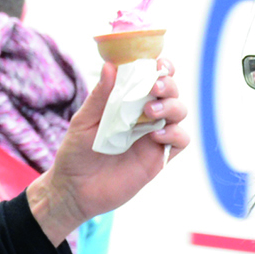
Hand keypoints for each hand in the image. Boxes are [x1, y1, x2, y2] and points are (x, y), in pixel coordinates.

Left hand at [27, 59, 189, 245]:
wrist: (74, 190)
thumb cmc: (76, 153)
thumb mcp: (83, 122)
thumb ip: (100, 96)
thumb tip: (110, 65)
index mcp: (126, 102)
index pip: (152, 78)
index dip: (161, 68)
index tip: (157, 63)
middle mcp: (144, 116)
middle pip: (171, 91)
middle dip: (168, 84)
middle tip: (154, 87)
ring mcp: (153, 136)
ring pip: (179, 112)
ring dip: (171, 106)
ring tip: (150, 111)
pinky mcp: (158, 157)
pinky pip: (180, 140)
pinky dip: (175, 133)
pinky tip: (155, 135)